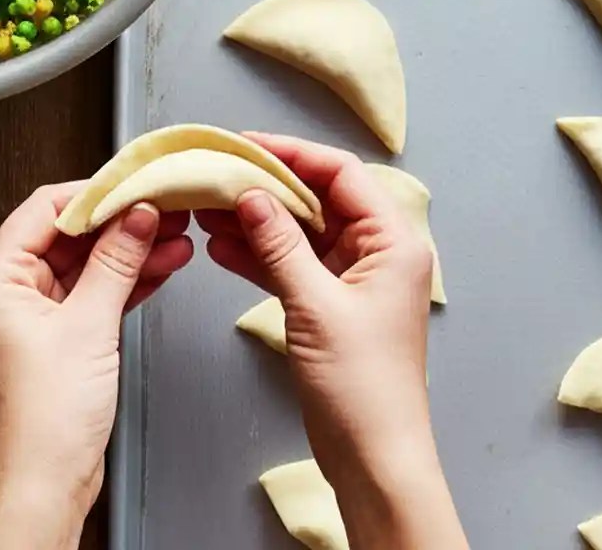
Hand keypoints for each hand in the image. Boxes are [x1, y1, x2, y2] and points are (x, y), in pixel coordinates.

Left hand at [0, 182, 192, 549]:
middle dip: (121, 221)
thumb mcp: (90, 326)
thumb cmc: (43, 422)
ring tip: (174, 234)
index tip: (137, 183)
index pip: (46, 209)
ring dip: (130, 250)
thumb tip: (138, 216)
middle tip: (165, 206)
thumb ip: (117, 262)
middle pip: (68, 234)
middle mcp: (7, 293)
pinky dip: (125, 280)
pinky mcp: (57, 338)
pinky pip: (93, 293)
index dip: (96, 192)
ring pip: (86, 264)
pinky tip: (160, 266)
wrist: (45, 483)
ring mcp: (33, 316)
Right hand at [197, 133, 467, 549]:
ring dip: (257, 221)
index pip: (341, 173)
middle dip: (266, 186)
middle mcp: (378, 253)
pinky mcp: (330, 306)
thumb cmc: (363, 387)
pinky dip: (259, 256)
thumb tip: (251, 195)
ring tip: (207, 207)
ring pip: (299, 232)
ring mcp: (353, 280)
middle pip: (318, 198)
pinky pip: (292, 265)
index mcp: (394, 242)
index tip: (244, 145)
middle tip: (217, 174)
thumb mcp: (315, 306)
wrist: (373, 456)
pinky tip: (221, 246)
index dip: (291, 153)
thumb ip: (281, 245)